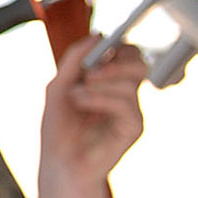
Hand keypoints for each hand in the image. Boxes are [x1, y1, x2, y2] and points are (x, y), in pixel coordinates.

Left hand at [36, 37, 144, 197]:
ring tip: (76, 94)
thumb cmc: (59, 127)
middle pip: (139, 61)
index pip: (128, 52)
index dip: (116, 45)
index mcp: (110, 81)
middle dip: (115, 60)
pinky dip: (101, 98)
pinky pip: (127, 104)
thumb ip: (76, 59)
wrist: (59, 162)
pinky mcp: (134, 128)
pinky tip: (81, 103)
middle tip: (89, 72)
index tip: (98, 49)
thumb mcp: (59, 86)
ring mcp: (132, 111)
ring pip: (131, 80)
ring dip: (99, 82)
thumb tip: (98, 34)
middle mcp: (125, 94)